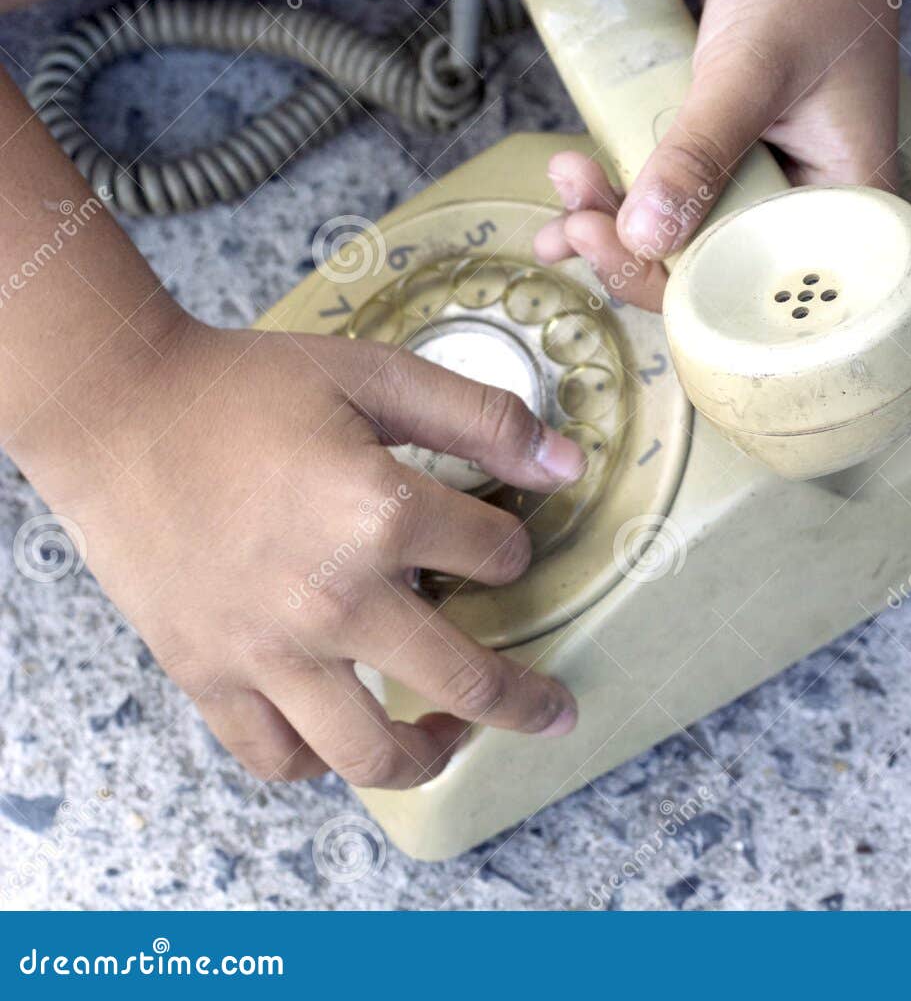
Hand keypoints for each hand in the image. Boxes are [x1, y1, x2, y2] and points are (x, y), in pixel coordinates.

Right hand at [32, 318, 584, 787]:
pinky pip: (277, 758)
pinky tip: (347, 737)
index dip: (513, 549)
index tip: (502, 546)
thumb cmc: (245, 388)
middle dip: (527, 700)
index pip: (496, 558)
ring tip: (455, 739)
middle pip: (464, 680)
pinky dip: (320, 763)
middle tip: (554, 710)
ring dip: (432, 756)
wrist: (117, 411)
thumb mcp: (376, 374)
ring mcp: (268, 651)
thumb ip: (481, 418)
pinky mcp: (209, 675)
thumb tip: (568, 463)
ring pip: (373, 753)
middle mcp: (331, 599)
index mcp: (379, 514)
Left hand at [533, 0, 906, 309]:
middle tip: (577, 217)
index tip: (616, 244)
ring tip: (568, 184)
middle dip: (635, 248)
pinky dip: (623, 194)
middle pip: (715, 269)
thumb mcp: (751, 69)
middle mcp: (811, 208)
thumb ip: (699, 151)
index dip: (681, 283)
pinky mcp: (731, 157)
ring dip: (616, 220)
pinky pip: (674, 195)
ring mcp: (768, 182)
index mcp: (849, 208)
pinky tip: (575, 195)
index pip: (763, 285)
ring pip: (685, 234)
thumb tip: (644, 233)